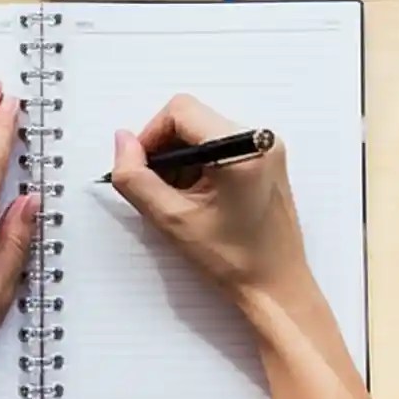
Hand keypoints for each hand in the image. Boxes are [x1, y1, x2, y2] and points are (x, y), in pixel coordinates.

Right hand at [110, 94, 307, 303]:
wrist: (275, 287)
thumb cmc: (235, 261)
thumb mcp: (171, 219)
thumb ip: (136, 178)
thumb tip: (122, 142)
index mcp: (242, 149)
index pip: (180, 111)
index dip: (150, 135)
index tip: (141, 166)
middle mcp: (260, 140)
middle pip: (192, 118)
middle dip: (165, 149)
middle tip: (158, 188)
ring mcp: (267, 149)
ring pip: (204, 131)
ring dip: (181, 158)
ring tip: (179, 197)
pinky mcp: (266, 160)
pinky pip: (221, 145)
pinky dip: (199, 163)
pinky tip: (197, 197)